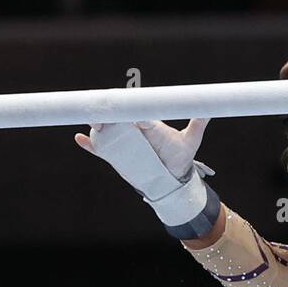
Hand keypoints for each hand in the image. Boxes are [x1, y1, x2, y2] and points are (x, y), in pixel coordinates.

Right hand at [75, 119, 213, 227]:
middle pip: (117, 116)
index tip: (132, 115)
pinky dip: (87, 143)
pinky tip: (78, 138)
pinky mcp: (115, 154)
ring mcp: (123, 140)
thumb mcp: (191, 140)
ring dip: (96, 125)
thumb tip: (209, 108)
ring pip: (105, 130)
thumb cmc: (180, 156)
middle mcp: (133, 128)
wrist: (171, 177)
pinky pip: (98, 147)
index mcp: (149, 122)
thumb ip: (198, 123)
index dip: (132, 111)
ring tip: (93, 125)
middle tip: (104, 115)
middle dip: (109, 113)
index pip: (138, 112)